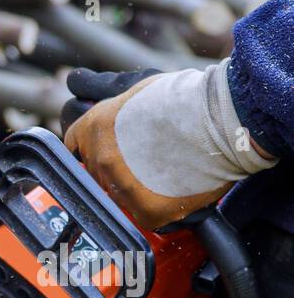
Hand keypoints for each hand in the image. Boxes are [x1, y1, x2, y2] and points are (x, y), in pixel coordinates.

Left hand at [63, 64, 275, 230]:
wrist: (225, 117)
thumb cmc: (187, 97)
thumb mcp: (136, 87)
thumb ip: (104, 98)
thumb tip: (77, 83)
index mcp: (91, 128)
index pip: (72, 146)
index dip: (91, 146)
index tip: (108, 147)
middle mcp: (98, 160)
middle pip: (96, 173)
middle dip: (116, 165)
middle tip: (147, 156)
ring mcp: (119, 188)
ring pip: (119, 195)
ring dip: (136, 186)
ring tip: (166, 168)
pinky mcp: (145, 211)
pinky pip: (144, 214)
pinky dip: (158, 204)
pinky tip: (174, 187)